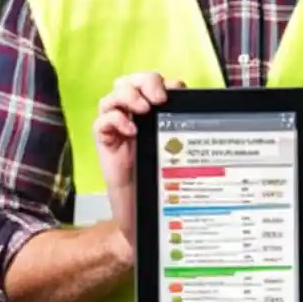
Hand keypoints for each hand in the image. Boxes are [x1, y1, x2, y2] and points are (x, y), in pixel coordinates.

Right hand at [92, 72, 184, 254]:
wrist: (142, 220)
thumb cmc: (162, 189)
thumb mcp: (180, 156)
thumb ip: (185, 133)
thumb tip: (202, 109)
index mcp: (155, 117)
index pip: (154, 84)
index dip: (164, 82)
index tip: (178, 92)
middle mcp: (134, 119)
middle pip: (131, 82)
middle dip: (144, 81)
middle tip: (158, 97)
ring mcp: (118, 131)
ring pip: (112, 95)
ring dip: (128, 95)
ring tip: (143, 109)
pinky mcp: (105, 144)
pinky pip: (101, 121)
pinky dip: (114, 119)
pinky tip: (130, 131)